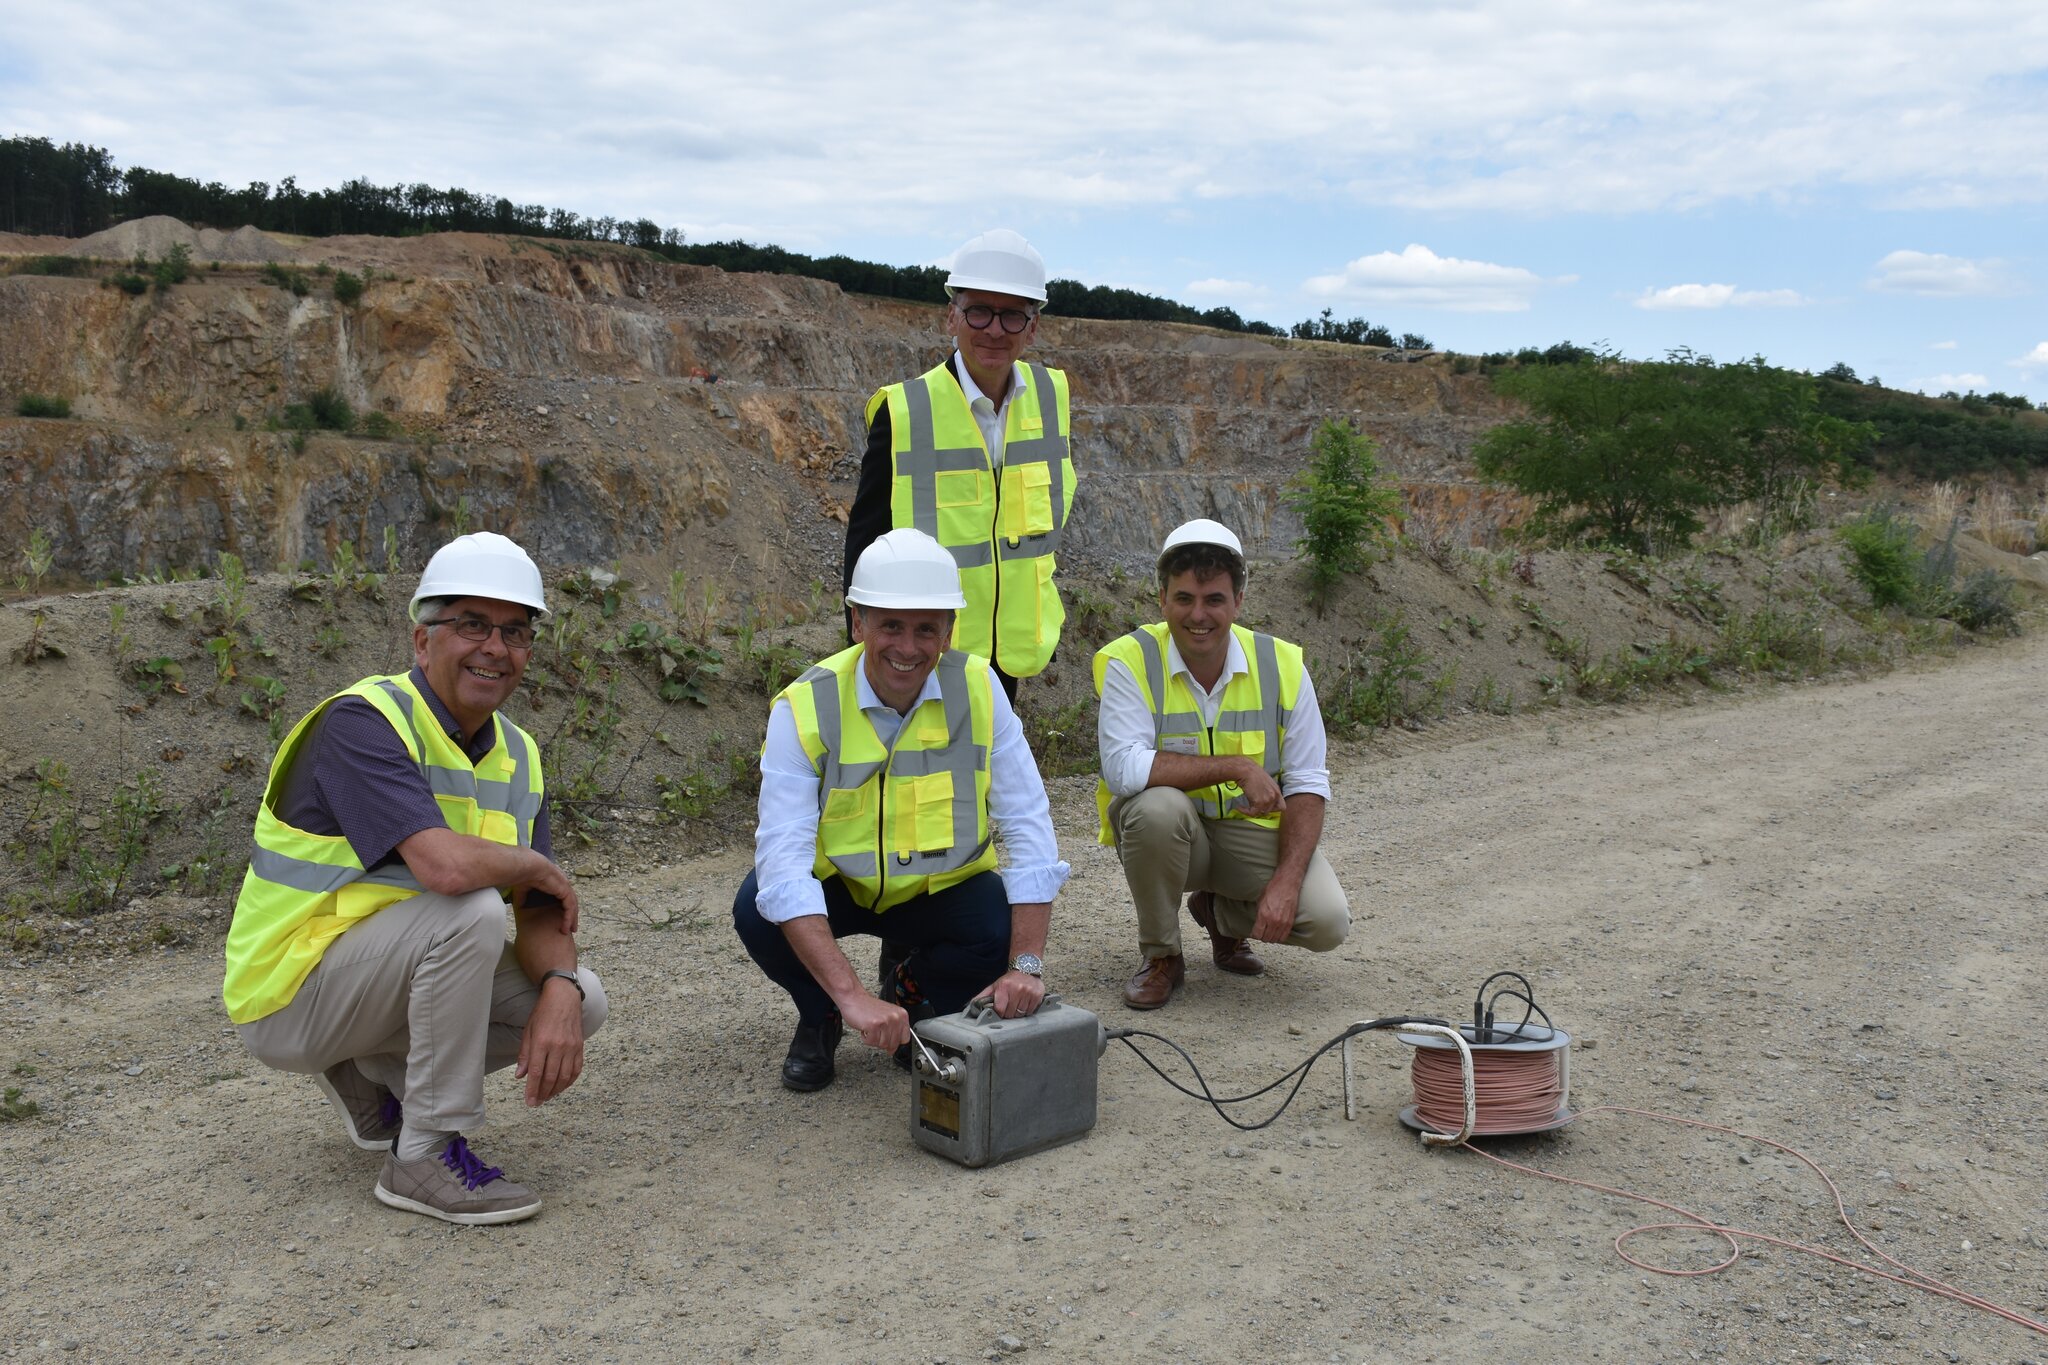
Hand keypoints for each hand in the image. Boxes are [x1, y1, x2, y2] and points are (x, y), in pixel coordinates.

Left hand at [516, 976, 585, 1105]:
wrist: (564, 997)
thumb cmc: (543, 1012)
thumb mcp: (528, 1031)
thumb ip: (525, 1054)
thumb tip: (520, 1076)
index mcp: (542, 1042)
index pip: (536, 1072)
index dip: (532, 1090)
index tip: (529, 1101)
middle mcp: (558, 1046)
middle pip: (550, 1077)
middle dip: (542, 1093)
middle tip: (536, 1103)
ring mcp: (571, 1047)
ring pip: (565, 1076)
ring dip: (555, 1090)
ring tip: (547, 1097)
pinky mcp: (580, 1047)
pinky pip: (576, 1069)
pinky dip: (569, 1081)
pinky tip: (561, 1086)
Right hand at [527, 857, 580, 933]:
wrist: (527, 867)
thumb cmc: (524, 874)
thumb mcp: (523, 889)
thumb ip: (523, 898)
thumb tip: (519, 907)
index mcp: (554, 881)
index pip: (562, 896)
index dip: (562, 908)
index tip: (560, 919)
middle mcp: (562, 883)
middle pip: (570, 902)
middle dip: (571, 915)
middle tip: (569, 928)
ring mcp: (565, 886)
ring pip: (572, 906)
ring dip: (571, 919)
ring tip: (569, 930)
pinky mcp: (565, 890)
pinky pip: (570, 907)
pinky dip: (568, 918)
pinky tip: (566, 927)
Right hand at [839, 993, 910, 1050]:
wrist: (854, 998)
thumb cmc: (868, 1007)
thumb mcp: (888, 1015)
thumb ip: (894, 1029)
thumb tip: (894, 1048)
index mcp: (902, 1015)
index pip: (905, 1038)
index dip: (896, 1043)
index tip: (890, 1043)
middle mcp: (895, 1018)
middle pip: (893, 1044)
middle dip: (882, 1042)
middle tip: (876, 1034)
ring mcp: (885, 1021)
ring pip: (882, 1044)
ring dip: (873, 1040)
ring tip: (870, 1030)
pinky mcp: (874, 1025)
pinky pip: (871, 1042)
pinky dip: (866, 1039)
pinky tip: (865, 1029)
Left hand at [982, 970, 1045, 1018]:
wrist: (1026, 968)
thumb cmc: (1009, 980)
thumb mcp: (994, 986)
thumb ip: (983, 996)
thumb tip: (972, 1006)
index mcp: (1004, 987)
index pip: (1000, 1010)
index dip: (999, 1013)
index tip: (1000, 1010)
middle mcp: (1017, 989)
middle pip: (1010, 1014)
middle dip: (1009, 1013)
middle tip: (1009, 1006)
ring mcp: (1028, 992)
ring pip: (1021, 1014)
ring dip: (1018, 1012)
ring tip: (1017, 1004)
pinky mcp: (1037, 995)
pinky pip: (1030, 1011)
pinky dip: (1027, 1011)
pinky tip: (1025, 1003)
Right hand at [1232, 761, 1283, 816]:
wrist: (1245, 771)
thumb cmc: (1253, 773)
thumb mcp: (1266, 782)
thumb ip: (1268, 792)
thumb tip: (1263, 798)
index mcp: (1277, 791)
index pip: (1281, 807)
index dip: (1273, 809)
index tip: (1265, 806)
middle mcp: (1274, 796)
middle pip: (1270, 811)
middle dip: (1261, 809)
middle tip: (1252, 805)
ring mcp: (1268, 800)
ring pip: (1261, 812)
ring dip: (1253, 810)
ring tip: (1245, 806)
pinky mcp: (1259, 803)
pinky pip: (1252, 813)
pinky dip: (1245, 811)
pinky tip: (1240, 807)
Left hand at [1251, 881, 1298, 943]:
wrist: (1287, 884)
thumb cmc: (1273, 890)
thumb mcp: (1260, 902)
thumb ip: (1259, 915)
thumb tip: (1257, 925)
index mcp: (1263, 915)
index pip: (1257, 934)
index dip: (1254, 935)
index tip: (1254, 933)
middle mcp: (1273, 921)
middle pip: (1265, 939)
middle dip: (1262, 937)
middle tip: (1261, 933)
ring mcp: (1283, 923)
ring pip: (1275, 939)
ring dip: (1271, 938)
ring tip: (1269, 933)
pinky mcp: (1290, 923)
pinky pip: (1284, 937)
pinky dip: (1279, 937)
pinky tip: (1277, 933)